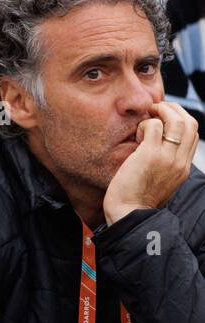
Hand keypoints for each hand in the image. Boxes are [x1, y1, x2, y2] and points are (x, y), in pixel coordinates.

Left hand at [103, 101, 198, 225]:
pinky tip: (136, 136)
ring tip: (147, 117)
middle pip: (190, 123)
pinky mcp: (150, 155)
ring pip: (177, 120)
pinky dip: (145, 124)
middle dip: (173, 109)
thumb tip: (154, 140)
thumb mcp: (159, 179)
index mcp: (183, 167)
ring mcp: (167, 158)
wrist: (128, 213)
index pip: (193, 133)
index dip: (179, 118)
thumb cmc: (135, 197)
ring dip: (160, 112)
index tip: (162, 117)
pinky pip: (154, 126)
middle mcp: (180, 161)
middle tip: (154, 110)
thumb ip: (163, 161)